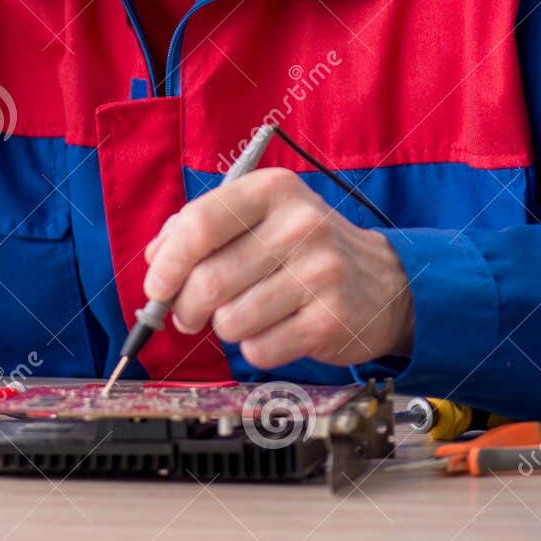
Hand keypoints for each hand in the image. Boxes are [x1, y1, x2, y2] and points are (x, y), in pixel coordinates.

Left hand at [142, 168, 412, 370]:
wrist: (386, 283)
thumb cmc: (305, 249)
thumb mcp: (261, 217)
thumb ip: (202, 228)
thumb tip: (155, 259)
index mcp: (273, 190)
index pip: (200, 225)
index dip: (167, 262)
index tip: (156, 286)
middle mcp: (300, 225)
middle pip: (208, 281)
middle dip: (185, 307)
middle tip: (189, 314)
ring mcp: (320, 273)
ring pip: (229, 322)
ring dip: (224, 328)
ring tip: (246, 314)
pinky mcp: (330, 320)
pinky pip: (259, 350)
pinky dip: (255, 347)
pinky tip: (277, 329)